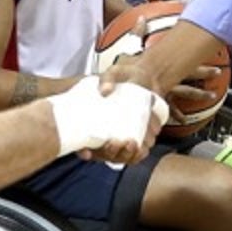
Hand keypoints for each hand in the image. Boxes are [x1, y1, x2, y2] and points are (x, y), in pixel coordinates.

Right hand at [51, 77, 165, 160]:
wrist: (149, 79)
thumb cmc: (127, 77)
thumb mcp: (115, 72)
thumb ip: (108, 78)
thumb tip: (105, 91)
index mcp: (93, 121)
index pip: (82, 141)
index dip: (82, 151)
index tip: (85, 152)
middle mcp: (105, 134)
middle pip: (103, 154)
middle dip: (110, 152)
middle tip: (117, 142)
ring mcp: (120, 140)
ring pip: (119, 157)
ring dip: (125, 155)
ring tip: (132, 144)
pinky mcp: (134, 140)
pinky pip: (135, 156)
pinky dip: (138, 155)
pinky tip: (141, 148)